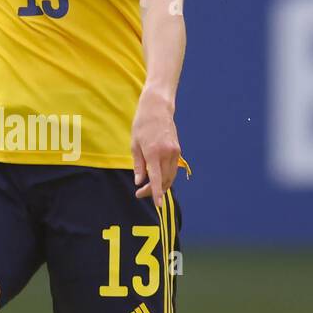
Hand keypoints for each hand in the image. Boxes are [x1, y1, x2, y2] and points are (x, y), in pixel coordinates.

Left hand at [131, 87, 179, 209]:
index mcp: (153, 152)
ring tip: (147, 188)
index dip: (156, 193)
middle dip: (154, 191)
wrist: (158, 108)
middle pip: (164, 180)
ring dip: (161, 185)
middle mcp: (166, 153)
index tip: (158, 204)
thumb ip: (138, 165)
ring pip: (170, 176)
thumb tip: (139, 182)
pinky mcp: (177, 150)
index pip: (156, 178)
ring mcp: (174, 152)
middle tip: (140, 194)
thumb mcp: (134, 145)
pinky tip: (157, 179)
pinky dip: (166, 176)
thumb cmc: (142, 125)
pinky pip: (172, 169)